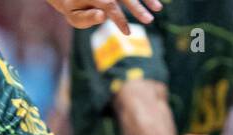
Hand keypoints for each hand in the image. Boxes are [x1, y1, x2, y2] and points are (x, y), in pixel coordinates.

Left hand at [45, 0, 161, 33]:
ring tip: (158, 9)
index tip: (127, 32)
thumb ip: (87, 18)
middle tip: (149, 20)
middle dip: (137, 8)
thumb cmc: (74, 9)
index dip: (119, 19)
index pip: (109, 5)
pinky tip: (156, 3)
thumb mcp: (74, 16)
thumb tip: (103, 17)